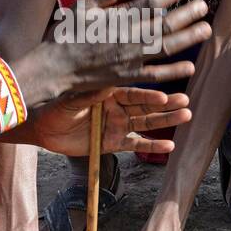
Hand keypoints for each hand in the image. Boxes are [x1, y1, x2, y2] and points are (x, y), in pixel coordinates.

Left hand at [17, 86, 190, 157]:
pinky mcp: (114, 142)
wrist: (44, 130)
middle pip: (146, 106)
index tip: (164, 95)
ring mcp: (118, 124)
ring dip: (165, 121)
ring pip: (146, 123)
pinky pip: (136, 144)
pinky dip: (152, 145)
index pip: (133, 93)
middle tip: (186, 102)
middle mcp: (117, 106)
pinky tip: (169, 145)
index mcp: (109, 92)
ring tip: (185, 117)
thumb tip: (106, 85)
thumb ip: (89, 95)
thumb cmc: (55, 108)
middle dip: (166, 105)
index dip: (149, 96)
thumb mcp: (71, 100)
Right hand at [18, 0, 211, 104]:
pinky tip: (190, 66)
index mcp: (117, 18)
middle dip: (187, 14)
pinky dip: (173, 71)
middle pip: (165, 24)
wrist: (53, 69)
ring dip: (188, 38)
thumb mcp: (83, 6)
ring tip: (205, 29)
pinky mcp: (127, 77)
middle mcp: (127, 38)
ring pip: (166, 47)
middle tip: (204, 6)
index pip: (151, 3)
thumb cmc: (65, 35)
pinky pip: (156, 75)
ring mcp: (129, 59)